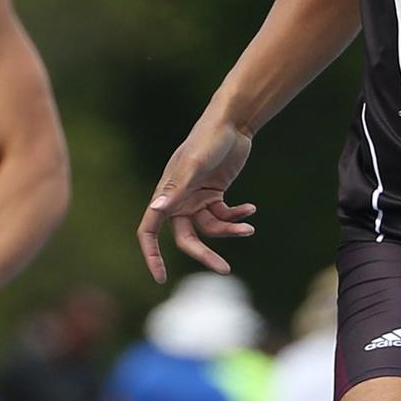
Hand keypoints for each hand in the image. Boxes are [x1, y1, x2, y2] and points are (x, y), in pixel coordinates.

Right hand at [137, 115, 259, 282]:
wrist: (233, 123)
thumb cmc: (208, 140)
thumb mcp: (194, 165)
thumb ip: (176, 189)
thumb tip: (155, 211)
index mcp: (166, 194)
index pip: (150, 231)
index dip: (152, 255)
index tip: (160, 277)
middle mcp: (179, 200)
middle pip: (187, 238)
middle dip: (205, 254)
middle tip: (224, 269)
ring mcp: (198, 198)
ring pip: (210, 229)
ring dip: (230, 231)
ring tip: (248, 228)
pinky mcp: (216, 195)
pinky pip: (224, 215)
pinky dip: (237, 215)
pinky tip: (251, 209)